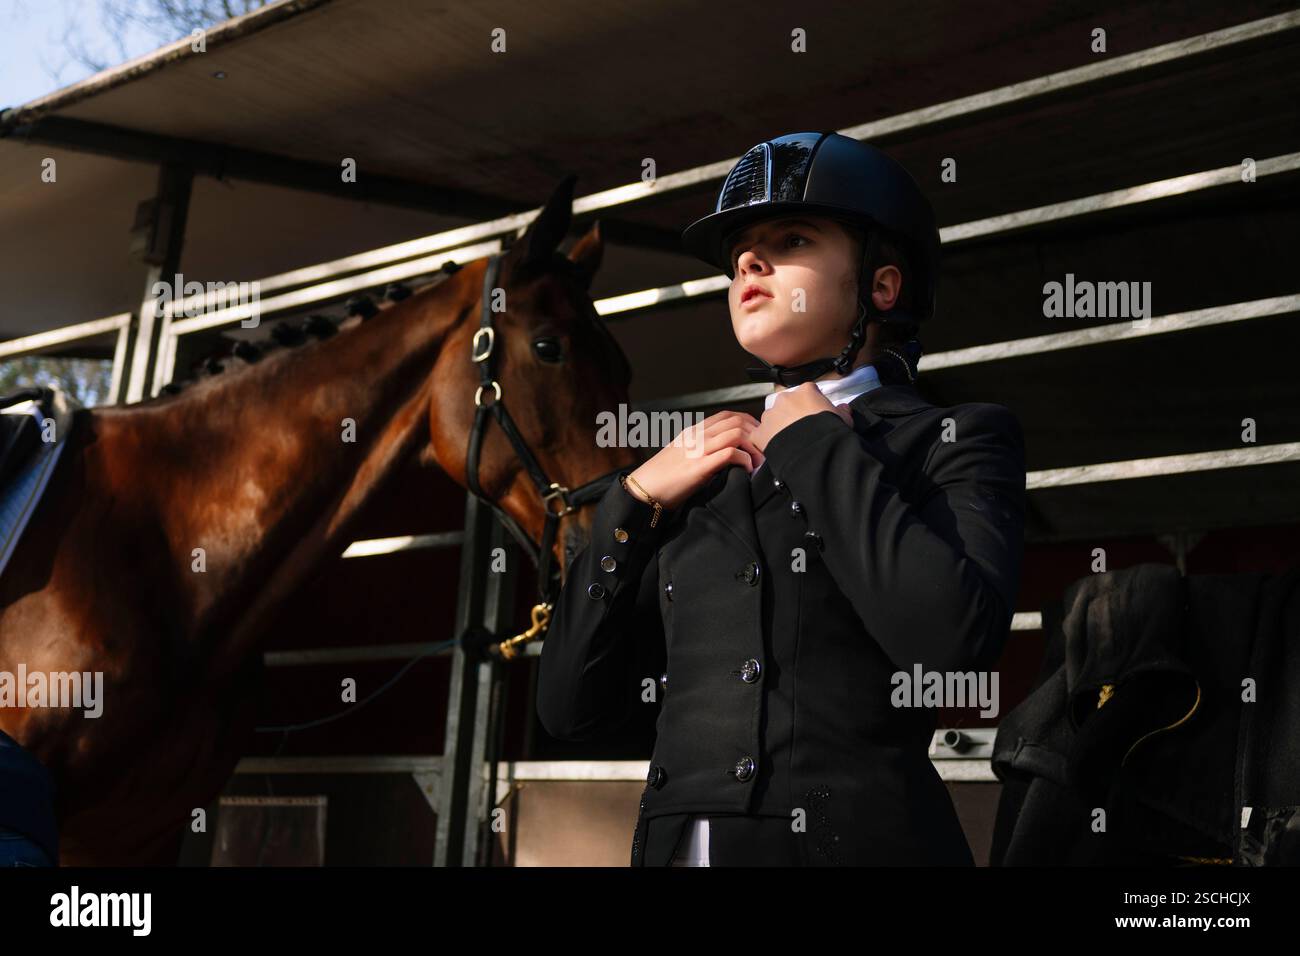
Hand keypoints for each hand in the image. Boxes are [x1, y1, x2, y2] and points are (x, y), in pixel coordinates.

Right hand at [626, 410, 763, 509]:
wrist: (643, 490)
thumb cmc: (662, 477)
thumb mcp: (681, 455)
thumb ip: (699, 449)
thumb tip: (722, 454)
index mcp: (693, 432)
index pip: (727, 415)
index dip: (748, 422)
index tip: (757, 437)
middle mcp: (696, 436)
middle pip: (736, 421)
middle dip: (756, 434)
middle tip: (764, 450)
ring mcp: (697, 450)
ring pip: (736, 434)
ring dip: (753, 448)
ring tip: (758, 462)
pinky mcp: (699, 466)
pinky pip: (730, 454)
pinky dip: (744, 461)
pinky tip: (747, 470)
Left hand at [751, 382, 852, 451]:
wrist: (813, 450)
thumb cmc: (830, 430)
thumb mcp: (843, 419)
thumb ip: (842, 411)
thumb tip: (844, 408)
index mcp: (805, 391)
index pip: (808, 392)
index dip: (812, 404)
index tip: (816, 415)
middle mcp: (784, 398)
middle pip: (787, 404)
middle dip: (793, 414)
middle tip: (802, 429)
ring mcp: (770, 415)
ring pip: (773, 418)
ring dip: (779, 427)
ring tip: (790, 442)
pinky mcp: (759, 433)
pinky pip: (761, 436)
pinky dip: (766, 441)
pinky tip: (777, 450)